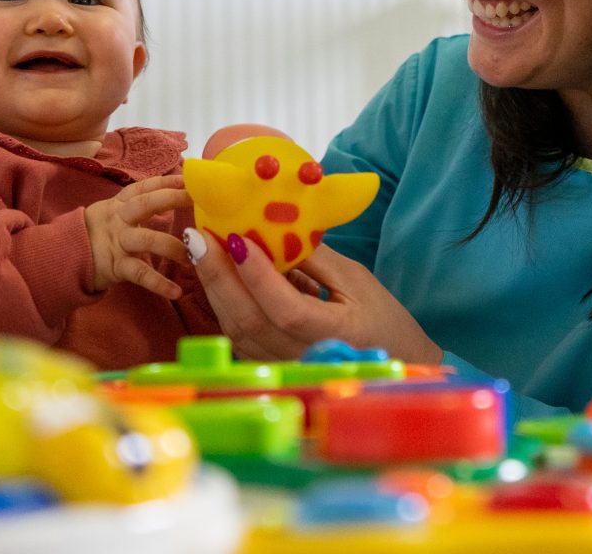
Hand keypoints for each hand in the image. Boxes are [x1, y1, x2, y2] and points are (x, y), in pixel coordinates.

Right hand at [85, 175, 192, 298]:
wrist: (64, 259)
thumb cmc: (100, 236)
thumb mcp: (116, 216)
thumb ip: (140, 208)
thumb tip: (176, 197)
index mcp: (120, 204)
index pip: (144, 187)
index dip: (166, 181)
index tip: (189, 178)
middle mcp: (118, 218)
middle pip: (145, 204)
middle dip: (171, 199)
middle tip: (197, 200)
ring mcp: (116, 242)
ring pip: (147, 239)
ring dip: (174, 246)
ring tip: (193, 256)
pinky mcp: (115, 266)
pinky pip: (140, 274)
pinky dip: (158, 283)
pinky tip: (176, 291)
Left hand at [190, 232, 442, 363]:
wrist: (392, 360)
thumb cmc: (379, 317)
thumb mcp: (355, 279)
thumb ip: (312, 256)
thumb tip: (266, 225)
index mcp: (337, 334)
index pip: (287, 309)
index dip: (258, 276)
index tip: (237, 238)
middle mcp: (304, 358)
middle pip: (249, 321)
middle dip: (219, 275)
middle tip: (199, 235)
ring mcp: (282, 367)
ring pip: (235, 328)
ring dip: (213, 286)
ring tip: (200, 246)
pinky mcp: (268, 365)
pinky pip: (236, 333)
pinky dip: (222, 300)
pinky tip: (214, 272)